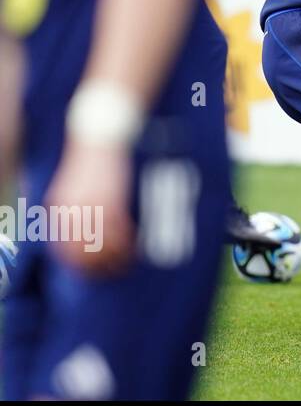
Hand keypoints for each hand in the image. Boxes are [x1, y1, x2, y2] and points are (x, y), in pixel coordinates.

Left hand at [45, 137, 134, 273]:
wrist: (101, 134)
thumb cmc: (90, 157)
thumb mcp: (72, 185)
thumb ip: (72, 207)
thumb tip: (77, 230)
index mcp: (60, 209)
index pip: (65, 250)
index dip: (81, 265)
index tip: (95, 270)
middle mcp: (72, 212)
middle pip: (83, 254)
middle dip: (100, 267)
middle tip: (115, 271)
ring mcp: (92, 208)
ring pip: (103, 246)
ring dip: (117, 258)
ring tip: (129, 261)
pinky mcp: (111, 201)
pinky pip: (120, 232)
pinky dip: (128, 243)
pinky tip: (136, 244)